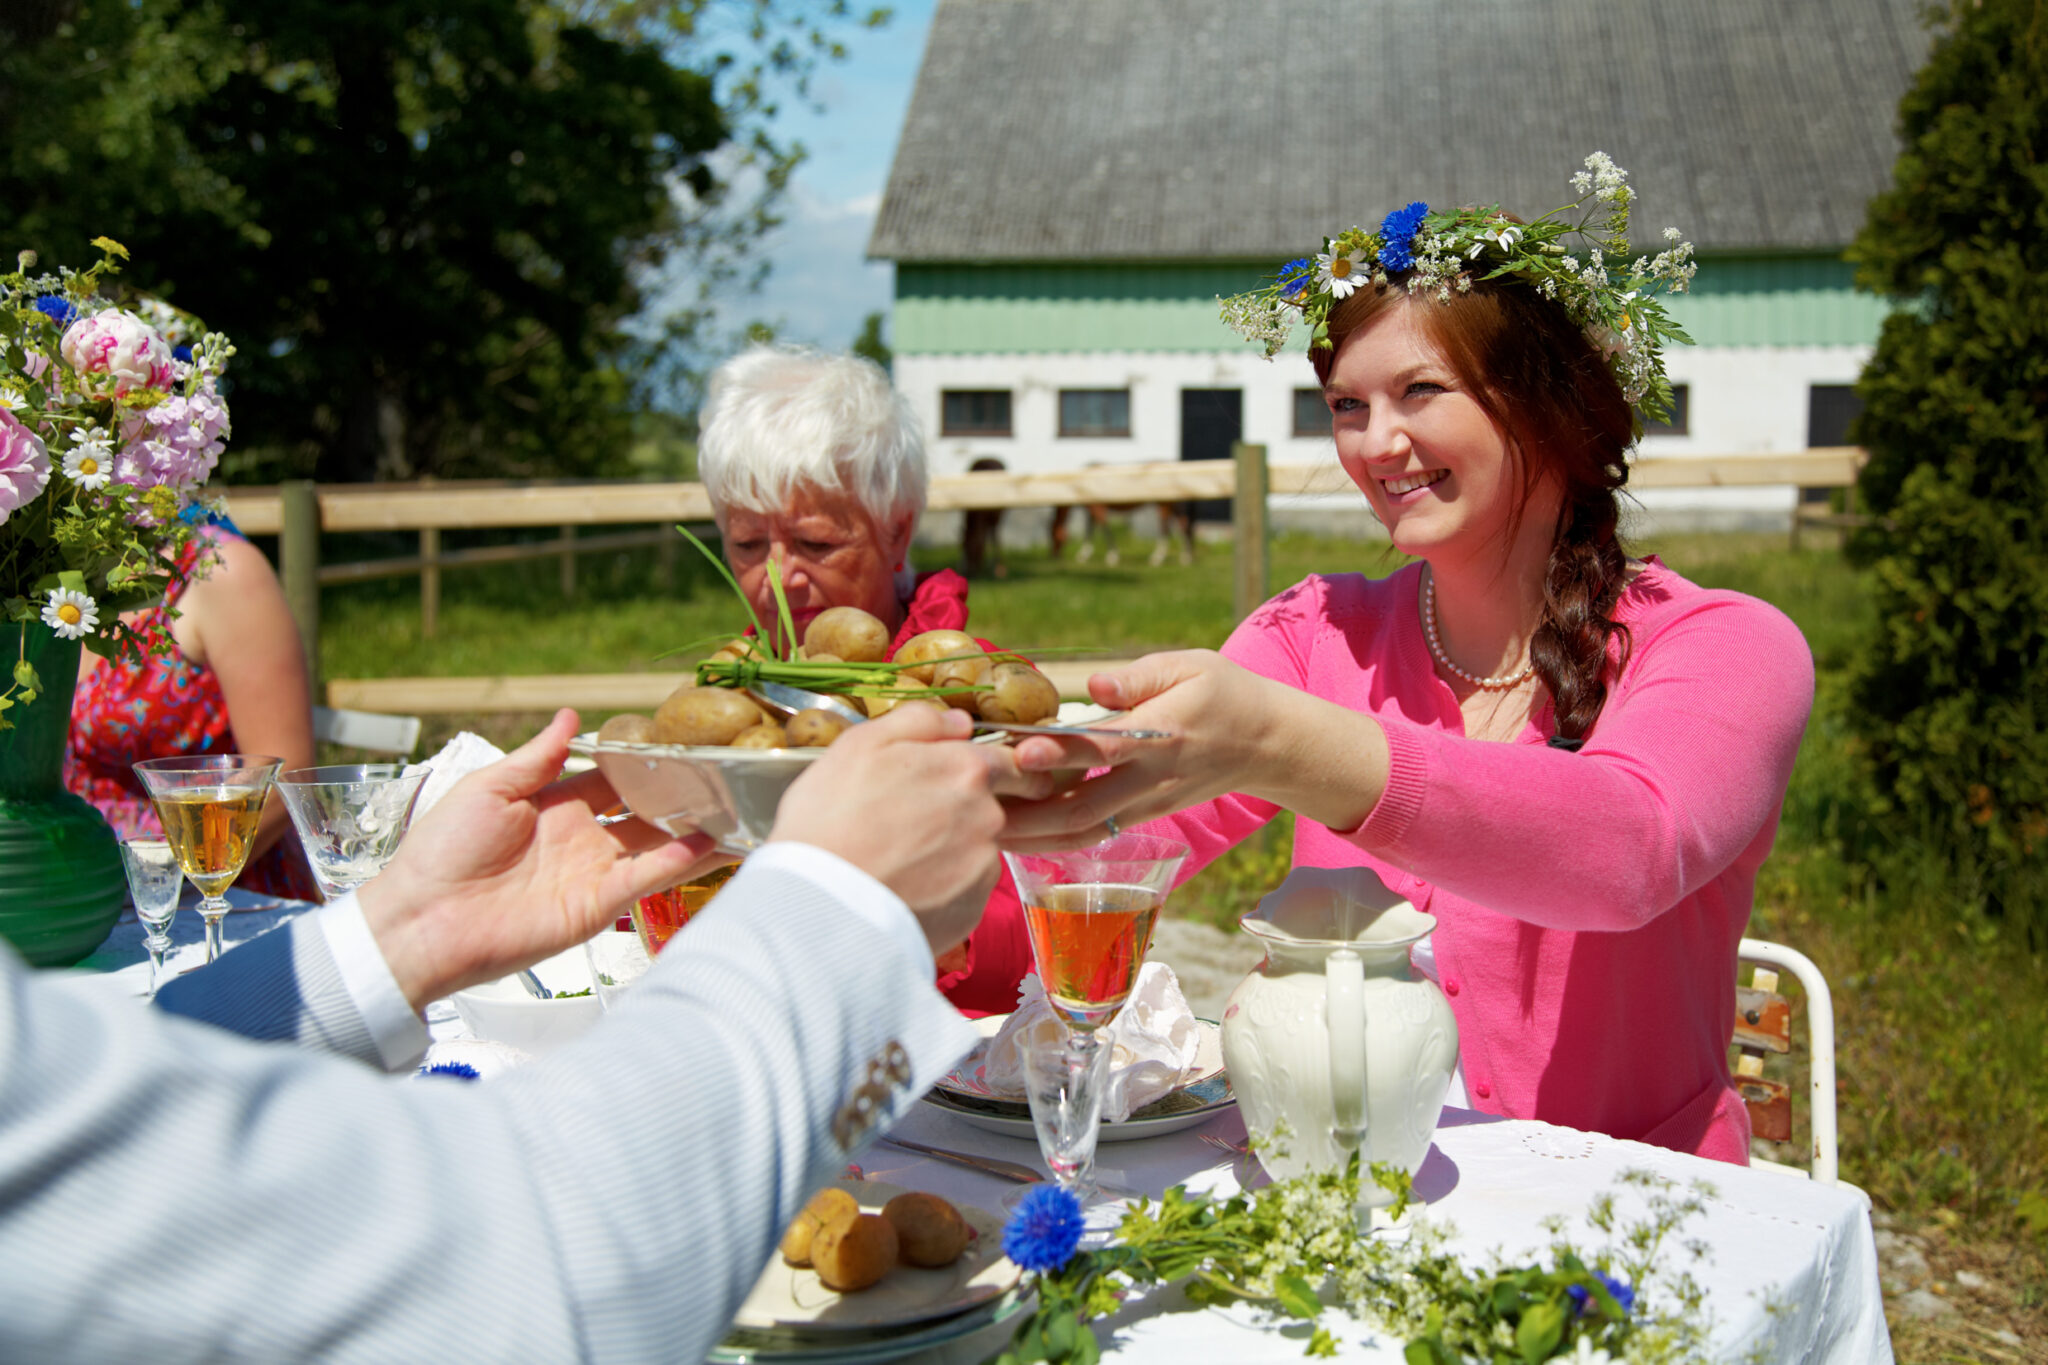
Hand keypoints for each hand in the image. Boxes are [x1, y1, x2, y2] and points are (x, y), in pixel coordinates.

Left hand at [359, 709, 718, 1008]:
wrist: (422, 921)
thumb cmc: (441, 852)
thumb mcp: (488, 789)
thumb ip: (537, 757)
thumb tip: (572, 715)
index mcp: (554, 805)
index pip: (612, 778)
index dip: (643, 762)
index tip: (680, 742)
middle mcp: (581, 838)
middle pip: (644, 811)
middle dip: (680, 794)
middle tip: (723, 773)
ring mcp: (592, 873)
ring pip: (656, 846)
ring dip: (694, 829)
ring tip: (736, 809)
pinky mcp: (596, 906)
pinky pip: (645, 879)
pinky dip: (678, 862)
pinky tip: (710, 843)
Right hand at [770, 704, 1051, 956]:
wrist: (821, 904)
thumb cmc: (830, 819)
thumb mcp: (859, 745)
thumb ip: (917, 721)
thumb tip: (959, 722)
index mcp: (965, 769)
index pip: (1008, 761)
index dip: (999, 767)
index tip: (989, 777)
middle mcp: (987, 815)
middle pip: (990, 807)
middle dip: (965, 811)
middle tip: (921, 824)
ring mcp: (983, 865)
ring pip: (976, 850)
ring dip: (951, 851)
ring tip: (900, 861)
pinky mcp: (973, 907)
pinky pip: (966, 890)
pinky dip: (944, 888)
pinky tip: (907, 888)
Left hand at [999, 650, 1390, 850]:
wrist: (1268, 743)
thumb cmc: (1224, 692)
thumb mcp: (1190, 666)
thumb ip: (1139, 676)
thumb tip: (1095, 686)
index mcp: (1162, 732)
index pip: (1103, 746)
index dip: (1059, 751)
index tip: (1016, 750)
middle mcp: (1151, 776)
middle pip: (1084, 805)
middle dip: (1029, 814)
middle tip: (978, 808)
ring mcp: (1148, 803)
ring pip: (1085, 830)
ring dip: (1034, 837)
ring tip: (984, 833)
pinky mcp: (1145, 816)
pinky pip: (1094, 835)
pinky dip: (1053, 841)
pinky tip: (1015, 839)